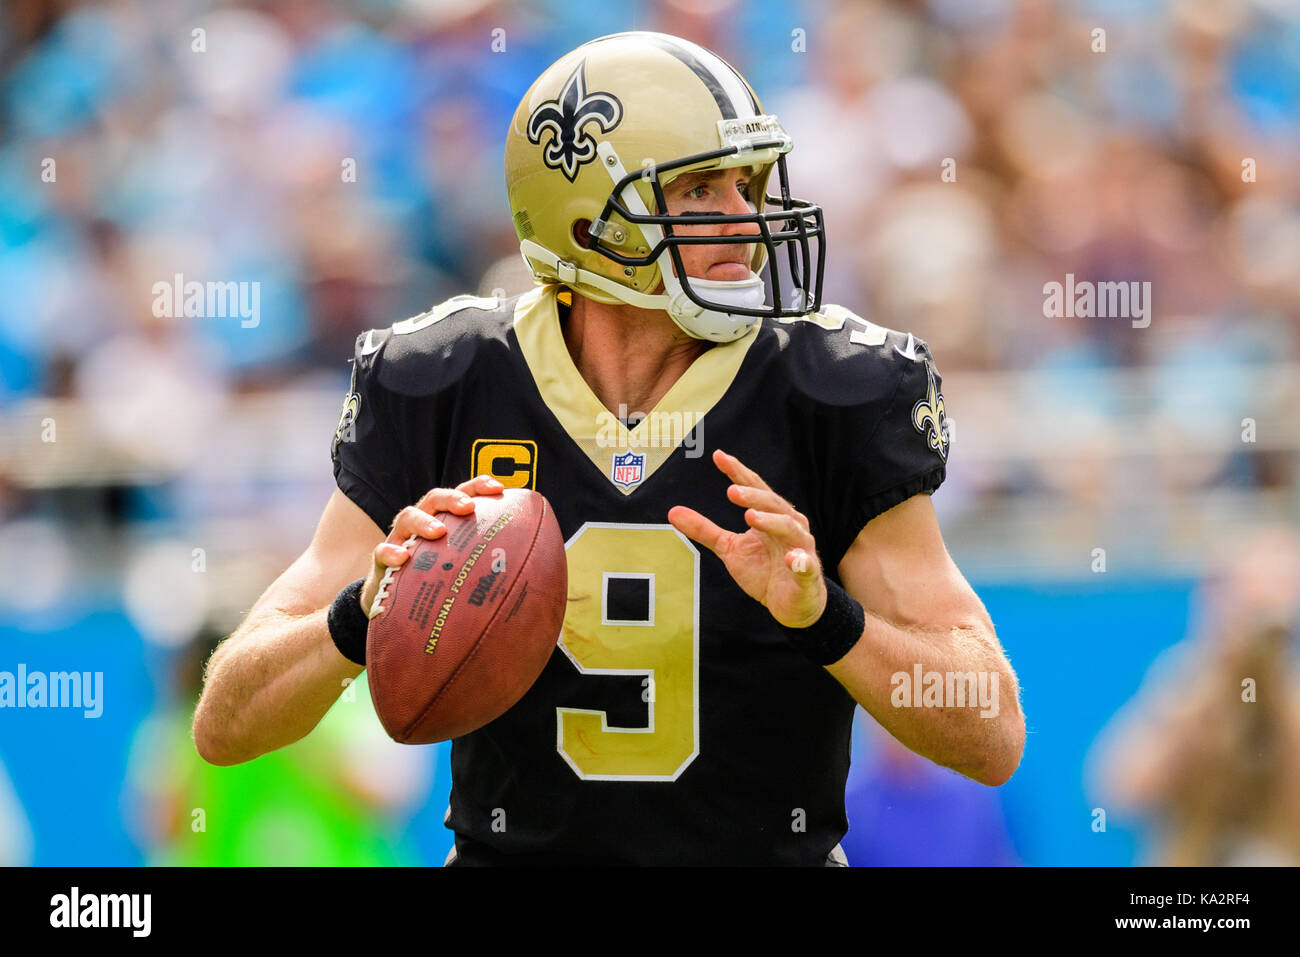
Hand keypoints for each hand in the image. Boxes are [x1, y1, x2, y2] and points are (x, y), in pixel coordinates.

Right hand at [360, 474, 504, 616]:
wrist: (393, 600)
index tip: (499, 489)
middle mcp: (422, 523)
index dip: (478, 486)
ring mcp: (400, 539)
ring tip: (439, 531)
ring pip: (407, 517)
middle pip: (434, 499)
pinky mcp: (382, 560)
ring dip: (423, 521)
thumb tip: (534, 573)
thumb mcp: (462, 567)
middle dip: (452, 498)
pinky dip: (391, 552)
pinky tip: (403, 558)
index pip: (462, 494)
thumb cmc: (437, 579)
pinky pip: (382, 552)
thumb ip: (487, 562)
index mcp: (444, 519)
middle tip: (468, 507)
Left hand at [668, 449, 825, 627]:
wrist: (791, 605)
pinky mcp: (806, 574)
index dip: (738, 472)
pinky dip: (801, 561)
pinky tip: (792, 559)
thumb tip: (672, 512)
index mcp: (771, 516)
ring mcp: (800, 548)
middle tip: (731, 491)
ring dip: (771, 521)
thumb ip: (704, 530)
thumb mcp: (729, 549)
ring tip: (750, 516)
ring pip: (790, 528)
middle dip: (753, 496)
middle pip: (772, 504)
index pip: (754, 489)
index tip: (718, 456)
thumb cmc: (764, 571)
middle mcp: (789, 526)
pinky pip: (806, 565)